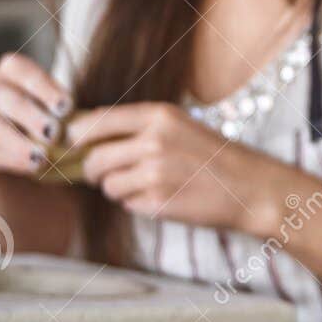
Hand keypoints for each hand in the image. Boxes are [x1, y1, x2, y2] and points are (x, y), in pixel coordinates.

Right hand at [0, 53, 71, 175]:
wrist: (16, 152)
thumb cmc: (48, 122)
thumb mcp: (58, 109)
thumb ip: (67, 109)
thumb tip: (96, 119)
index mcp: (11, 72)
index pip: (20, 69)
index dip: (42, 86)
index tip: (67, 107)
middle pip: (2, 95)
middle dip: (30, 113)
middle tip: (54, 132)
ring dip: (17, 141)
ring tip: (42, 156)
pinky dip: (9, 158)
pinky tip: (31, 166)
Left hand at [67, 102, 295, 235]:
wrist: (252, 187)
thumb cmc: (214, 156)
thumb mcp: (179, 126)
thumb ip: (137, 127)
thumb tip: (85, 136)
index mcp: (158, 116)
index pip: (94, 122)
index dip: (74, 136)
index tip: (69, 144)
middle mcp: (153, 141)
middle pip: (94, 158)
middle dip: (94, 169)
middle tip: (106, 173)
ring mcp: (155, 173)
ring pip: (107, 185)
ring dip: (117, 188)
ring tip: (145, 185)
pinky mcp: (159, 202)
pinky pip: (127, 204)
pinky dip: (137, 204)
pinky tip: (161, 197)